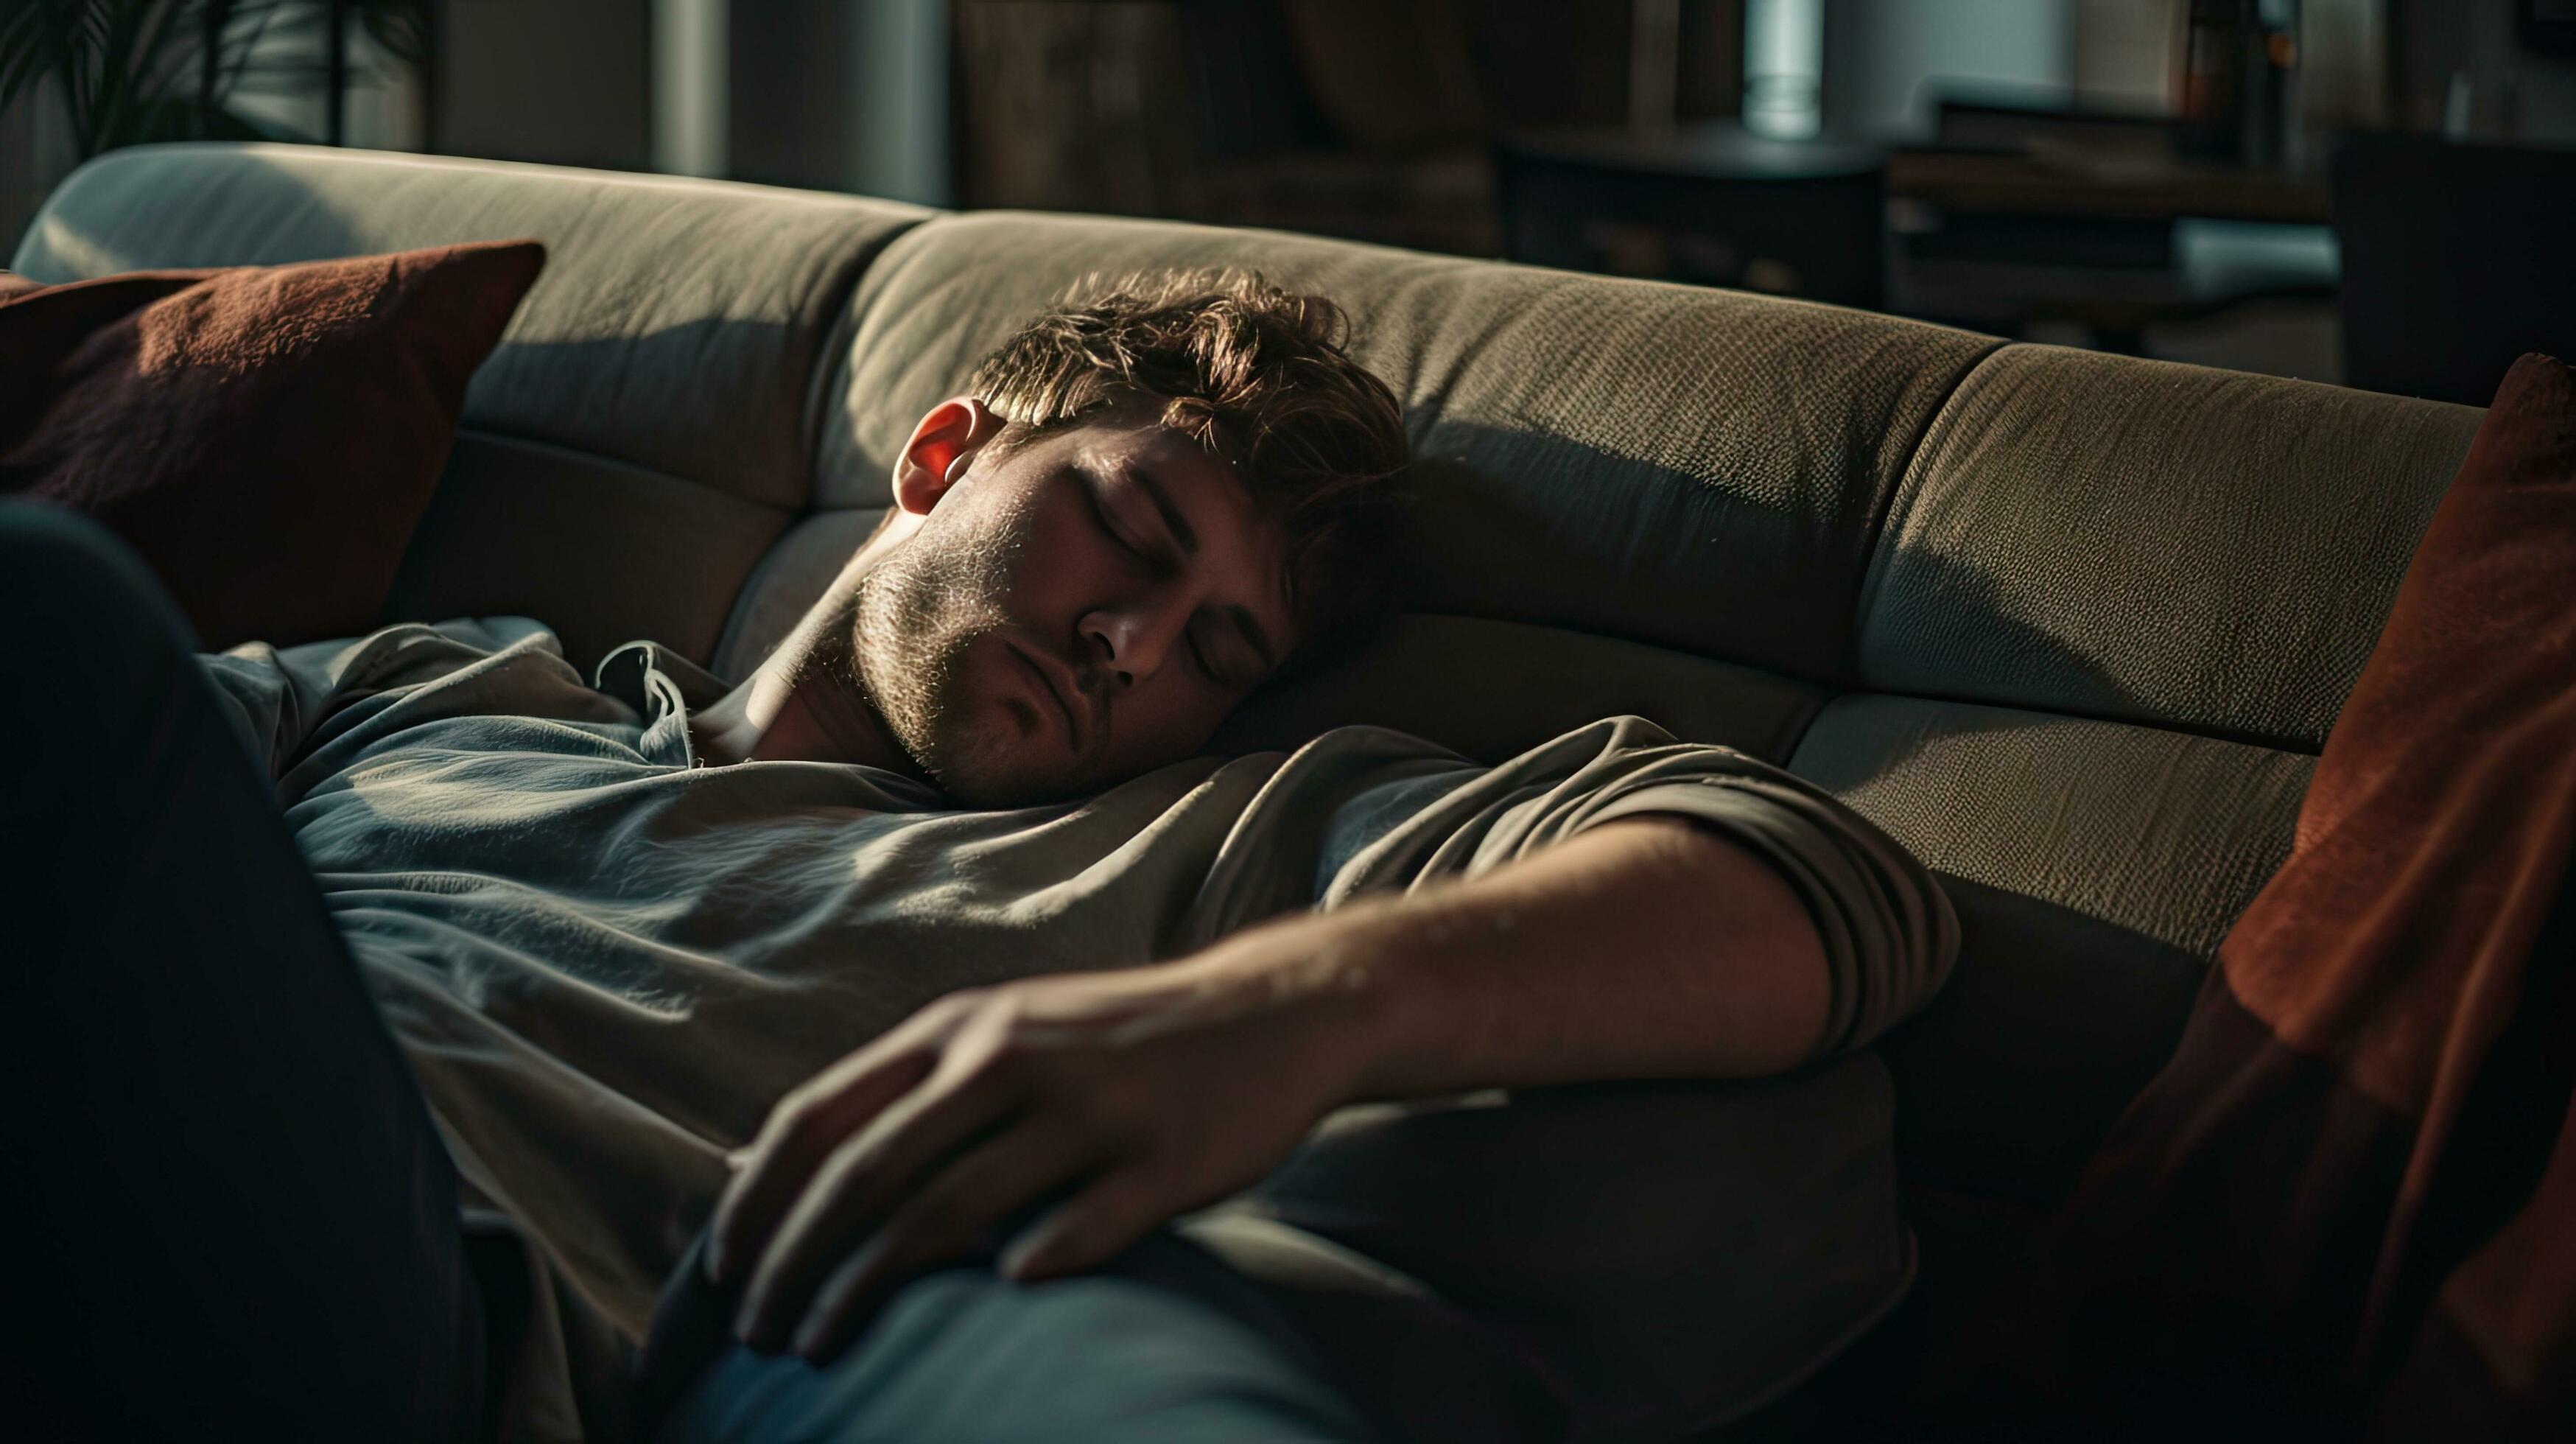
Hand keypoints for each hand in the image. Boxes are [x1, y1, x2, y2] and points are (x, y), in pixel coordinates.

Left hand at [704, 917, 1386, 1361]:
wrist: (1271, 1009)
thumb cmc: (1111, 1042)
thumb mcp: (993, 1034)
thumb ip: (888, 1094)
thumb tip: (739, 1164)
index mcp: (960, 1027)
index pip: (823, 1114)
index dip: (758, 1197)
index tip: (720, 1269)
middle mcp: (1011, 1058)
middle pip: (870, 1169)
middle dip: (794, 1258)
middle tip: (754, 1333)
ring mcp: (1089, 1107)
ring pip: (952, 1206)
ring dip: (871, 1287)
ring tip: (822, 1347)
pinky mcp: (1163, 1157)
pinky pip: (1082, 1225)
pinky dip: (1029, 1263)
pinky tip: (998, 1299)